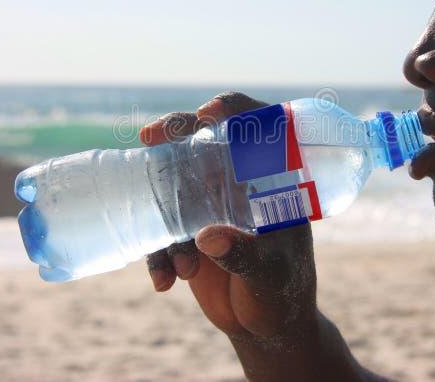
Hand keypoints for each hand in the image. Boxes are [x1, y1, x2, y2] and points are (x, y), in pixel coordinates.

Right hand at [139, 92, 318, 339]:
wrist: (266, 326)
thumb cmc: (284, 291)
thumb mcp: (272, 274)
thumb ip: (245, 255)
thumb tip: (206, 237)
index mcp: (268, 180)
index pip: (255, 128)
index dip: (232, 109)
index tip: (207, 113)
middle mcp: (236, 183)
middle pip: (201, 141)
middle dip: (173, 134)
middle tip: (150, 137)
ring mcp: (207, 205)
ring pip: (171, 185)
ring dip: (166, 223)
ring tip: (185, 270)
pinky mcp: (186, 231)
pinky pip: (160, 231)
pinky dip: (157, 255)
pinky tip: (164, 283)